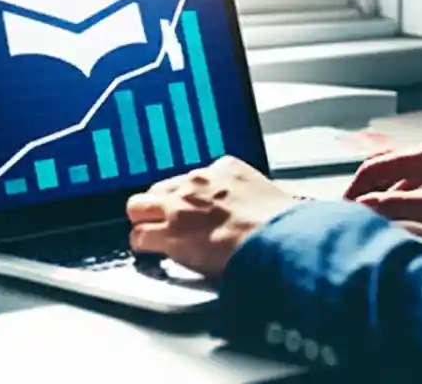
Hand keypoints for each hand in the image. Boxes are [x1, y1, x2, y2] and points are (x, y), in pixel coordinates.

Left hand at [127, 156, 299, 277]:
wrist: (277, 240)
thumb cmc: (283, 225)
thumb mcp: (270, 196)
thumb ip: (250, 197)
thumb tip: (256, 210)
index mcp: (225, 168)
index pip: (192, 178)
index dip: (189, 197)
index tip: (194, 209)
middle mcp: (197, 181)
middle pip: (160, 188)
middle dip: (161, 206)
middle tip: (165, 222)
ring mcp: (180, 206)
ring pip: (138, 207)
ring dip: (144, 221)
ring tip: (149, 235)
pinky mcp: (170, 232)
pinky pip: (140, 236)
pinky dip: (143, 245)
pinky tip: (149, 252)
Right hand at [343, 142, 421, 240]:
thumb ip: (397, 205)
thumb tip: (365, 204)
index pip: (373, 166)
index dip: (355, 188)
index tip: (344, 207)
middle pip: (384, 164)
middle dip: (365, 185)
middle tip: (353, 208)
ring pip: (400, 170)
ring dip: (383, 188)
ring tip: (374, 211)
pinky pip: (416, 177)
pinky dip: (401, 190)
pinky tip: (405, 207)